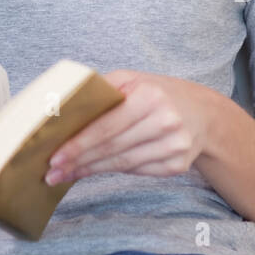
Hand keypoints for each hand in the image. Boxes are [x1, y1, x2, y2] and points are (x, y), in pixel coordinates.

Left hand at [44, 70, 215, 183]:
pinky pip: (135, 171)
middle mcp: (165, 122)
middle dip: (78, 162)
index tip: (55, 156)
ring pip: (122, 164)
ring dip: (90, 171)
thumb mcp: (131, 79)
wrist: (202, 113)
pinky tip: (92, 171)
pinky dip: (111, 171)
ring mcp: (174, 147)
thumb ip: (100, 90)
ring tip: (65, 175)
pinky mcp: (177, 166)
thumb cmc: (156, 93)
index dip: (79, 144)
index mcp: (150, 97)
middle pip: (112, 148)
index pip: (107, 126)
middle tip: (52, 173)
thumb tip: (63, 108)